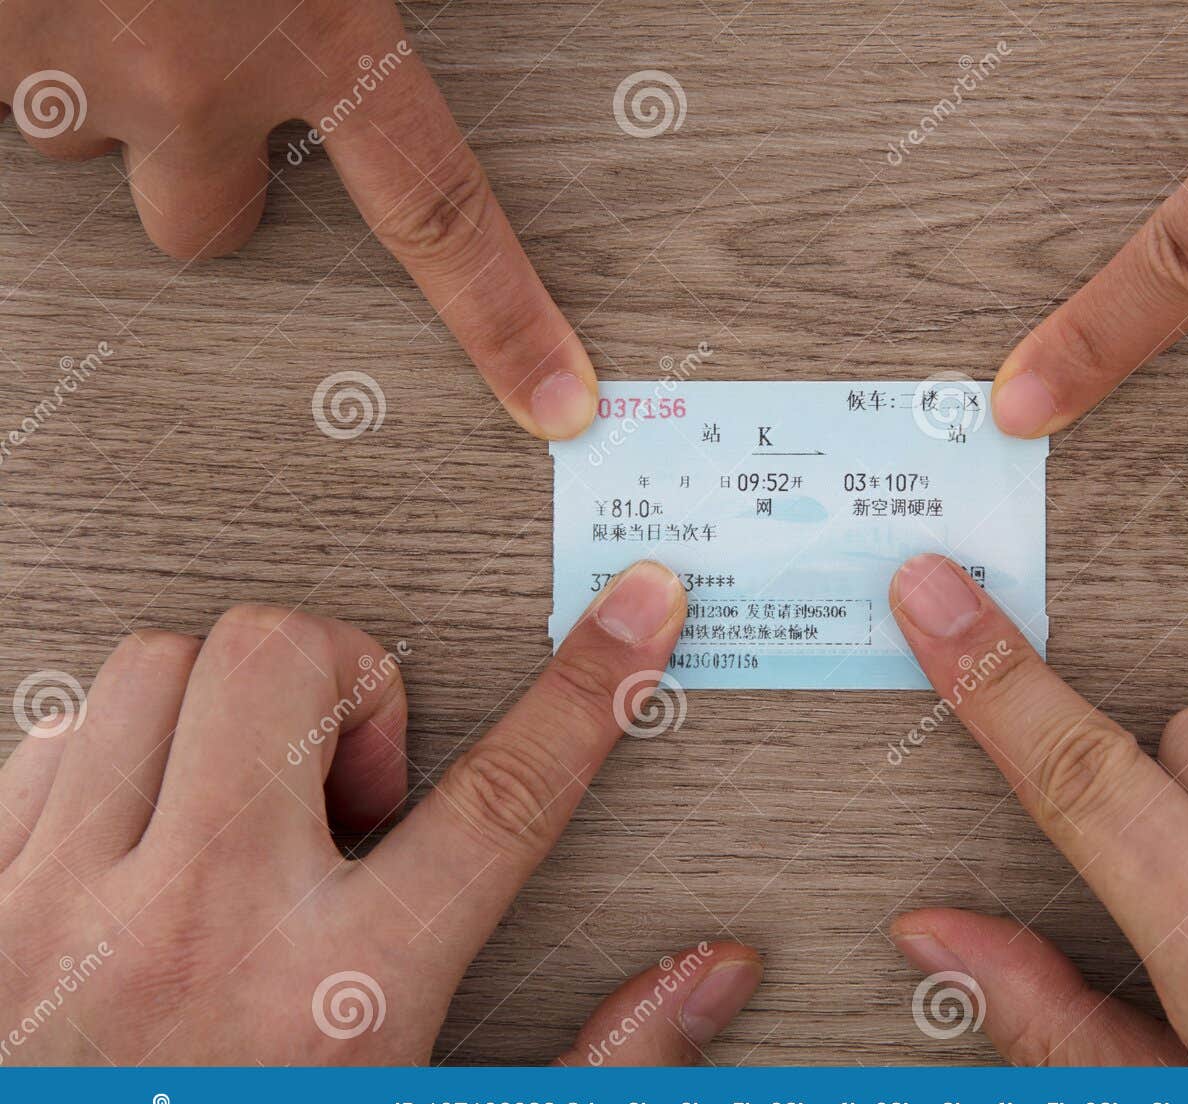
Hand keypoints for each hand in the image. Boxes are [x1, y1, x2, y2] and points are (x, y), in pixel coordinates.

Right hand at [0, 1, 597, 439]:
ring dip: (92, 76)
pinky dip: (15, 27)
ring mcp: (63, 69)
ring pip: (82, 135)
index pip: (440, 214)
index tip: (555, 402)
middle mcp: (190, 79)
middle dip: (197, 174)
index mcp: (319, 27)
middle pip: (204, 227)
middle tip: (185, 69)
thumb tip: (389, 20)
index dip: (503, 318)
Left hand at [0, 561, 760, 1064]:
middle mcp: (198, 933)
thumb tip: (708, 978)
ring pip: (154, 671)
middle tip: (355, 777)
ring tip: (249, 810)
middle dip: (347, 681)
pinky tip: (149, 844)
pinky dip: (112, 762)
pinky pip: (44, 743)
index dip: (590, 686)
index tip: (636, 610)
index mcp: (342, 999)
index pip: (505, 797)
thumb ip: (599, 1067)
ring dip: (224, 711)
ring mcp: (63, 913)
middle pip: (288, 663)